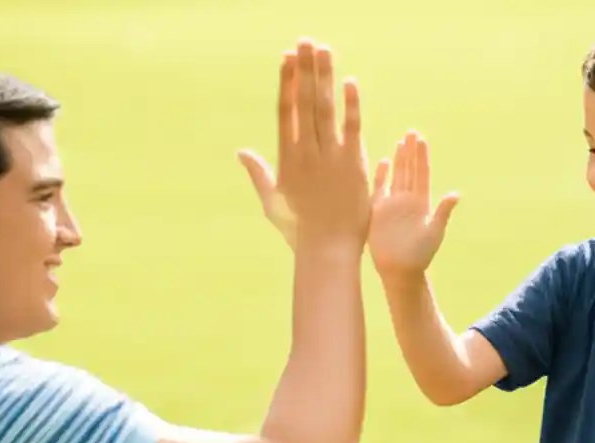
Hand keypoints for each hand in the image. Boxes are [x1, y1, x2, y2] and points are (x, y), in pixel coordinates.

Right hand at [238, 40, 369, 252]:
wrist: (327, 249)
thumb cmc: (298, 230)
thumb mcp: (272, 200)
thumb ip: (259, 172)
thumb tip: (241, 151)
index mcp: (287, 158)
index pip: (286, 112)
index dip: (287, 83)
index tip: (287, 59)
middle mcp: (306, 153)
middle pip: (305, 103)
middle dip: (305, 69)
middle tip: (305, 41)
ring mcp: (330, 158)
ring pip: (325, 109)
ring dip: (324, 77)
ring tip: (323, 50)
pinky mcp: (353, 165)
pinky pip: (352, 128)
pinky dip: (351, 105)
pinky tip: (349, 82)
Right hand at [367, 131, 458, 279]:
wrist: (400, 270)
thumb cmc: (420, 254)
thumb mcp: (433, 232)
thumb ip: (442, 213)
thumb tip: (455, 195)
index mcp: (421, 203)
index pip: (421, 174)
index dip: (422, 157)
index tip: (421, 140)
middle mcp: (407, 200)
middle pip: (409, 170)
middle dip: (410, 152)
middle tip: (411, 133)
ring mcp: (392, 205)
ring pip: (396, 176)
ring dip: (398, 160)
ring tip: (400, 142)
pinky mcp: (378, 212)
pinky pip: (379, 189)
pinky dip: (381, 176)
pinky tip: (383, 162)